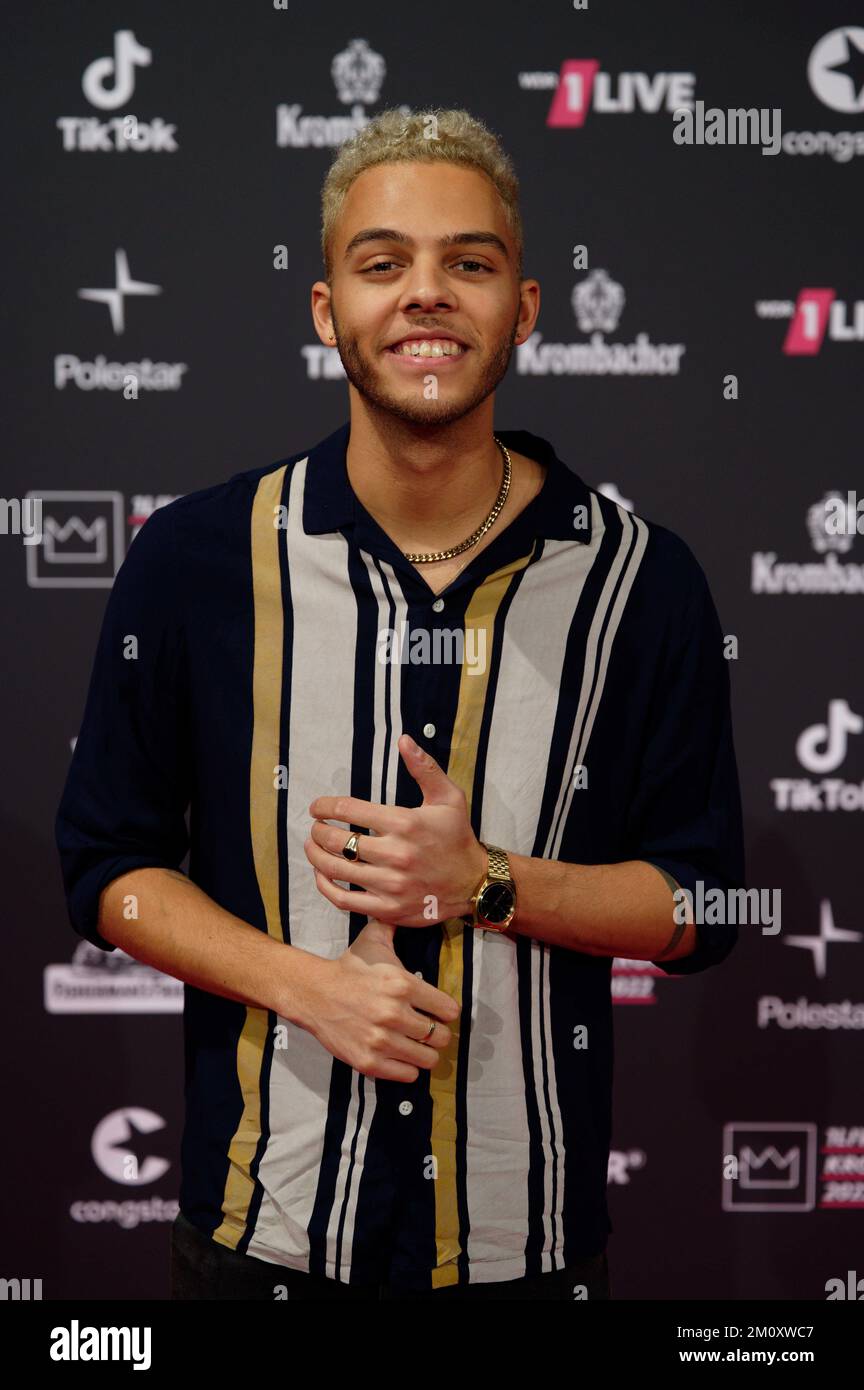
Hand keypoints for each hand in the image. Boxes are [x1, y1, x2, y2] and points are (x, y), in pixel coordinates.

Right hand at [299, 919, 460, 1080]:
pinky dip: (407, 1069)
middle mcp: (394, 1013)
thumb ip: (397, 925)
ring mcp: (381, 1040)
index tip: (438, 1011)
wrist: (314, 993)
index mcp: (403, 984)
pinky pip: (407, 1075)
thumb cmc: (350, 967)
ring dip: (425, 1053)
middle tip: (427, 1030)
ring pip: (428, 1059)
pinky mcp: (368, 1061)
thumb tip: (419, 906)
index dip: (446, 1011)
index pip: (449, 1010)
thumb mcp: (374, 940)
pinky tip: (400, 1056)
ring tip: (416, 1045)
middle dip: (438, 1034)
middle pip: (441, 1037)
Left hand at [304, 734, 487, 925]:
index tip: (317, 807)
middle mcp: (396, 854)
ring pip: (336, 869)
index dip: (326, 806)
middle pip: (338, 840)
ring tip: (312, 846)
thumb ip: (424, 768)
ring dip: (316, 856)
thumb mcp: (448, 797)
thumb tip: (403, 740)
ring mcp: (391, 884)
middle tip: (316, 827)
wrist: (474, 882)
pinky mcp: (388, 908)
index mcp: (405, 823)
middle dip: (319, 831)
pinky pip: (345, 900)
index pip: (349, 810)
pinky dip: (326, 886)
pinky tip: (321, 875)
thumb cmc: (457, 836)